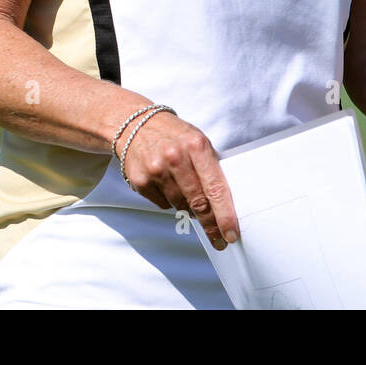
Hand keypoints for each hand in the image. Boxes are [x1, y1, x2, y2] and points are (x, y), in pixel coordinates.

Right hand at [121, 111, 239, 250]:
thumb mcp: (198, 141)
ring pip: (180, 206)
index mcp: (197, 146)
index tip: (231, 233)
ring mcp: (156, 170)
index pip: (215, 187)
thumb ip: (210, 168)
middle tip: (220, 239)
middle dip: (211, 225)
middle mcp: (175, 158)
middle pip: (198, 203)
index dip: (224, 214)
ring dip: (189, 208)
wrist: (134, 124)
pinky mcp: (140, 181)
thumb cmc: (174, 135)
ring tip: (187, 193)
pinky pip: (163, 204)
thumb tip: (224, 203)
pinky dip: (169, 201)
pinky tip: (167, 184)